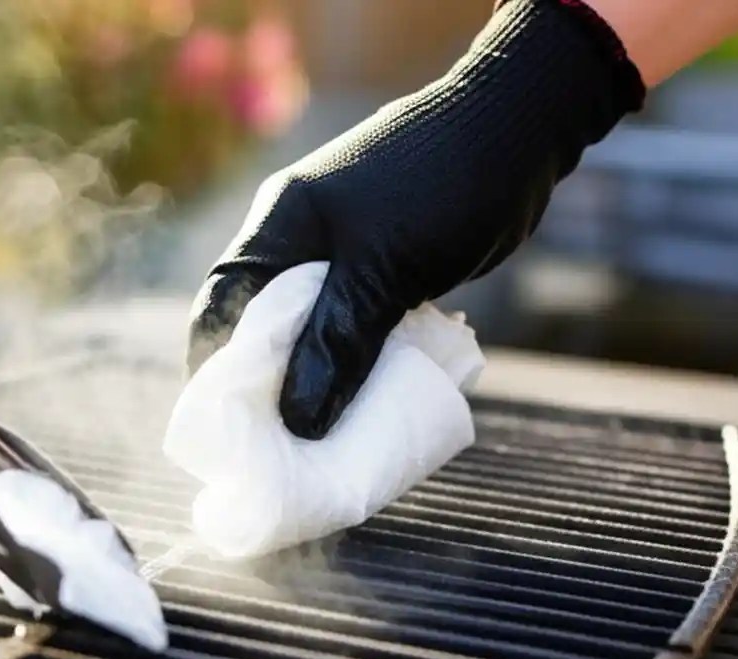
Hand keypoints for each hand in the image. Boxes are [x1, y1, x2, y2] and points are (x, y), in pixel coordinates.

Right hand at [188, 0, 643, 438]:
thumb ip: (337, 342)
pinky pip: (355, 329)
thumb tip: (298, 422)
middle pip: (265, 329)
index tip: (229, 432)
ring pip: (315, 334)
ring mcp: (344, 256)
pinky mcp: (382, 269)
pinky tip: (368, 405)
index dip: (216, 371)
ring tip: (325, 442)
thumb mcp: (383, 271)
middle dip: (271, 389)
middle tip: (280, 451)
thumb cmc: (442, 186)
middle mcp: (301, 242)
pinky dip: (358, 366)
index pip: (222, 307)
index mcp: (280, 227)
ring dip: (320, 382)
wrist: (520, 128)